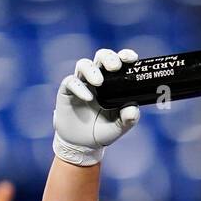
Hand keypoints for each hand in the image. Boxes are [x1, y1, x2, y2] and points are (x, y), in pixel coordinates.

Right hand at [52, 48, 140, 166]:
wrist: (82, 145)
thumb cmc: (103, 131)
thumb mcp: (119, 127)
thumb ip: (129, 119)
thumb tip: (133, 109)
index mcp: (113, 83)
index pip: (119, 62)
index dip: (125, 56)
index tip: (132, 58)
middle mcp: (97, 78)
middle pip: (101, 56)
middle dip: (109, 57)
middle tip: (115, 67)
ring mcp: (82, 83)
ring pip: (84, 64)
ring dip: (92, 70)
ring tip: (99, 82)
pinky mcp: (67, 91)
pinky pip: (71, 82)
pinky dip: (79, 87)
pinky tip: (88, 98)